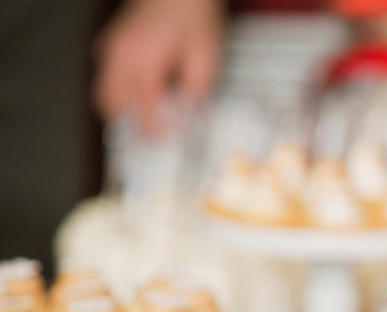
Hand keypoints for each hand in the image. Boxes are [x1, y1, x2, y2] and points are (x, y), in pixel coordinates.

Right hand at [94, 0, 223, 133]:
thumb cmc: (191, 14)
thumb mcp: (205, 57)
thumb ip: (195, 91)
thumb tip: (190, 115)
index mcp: (143, 62)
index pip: (144, 112)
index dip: (156, 133)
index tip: (166, 145)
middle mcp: (121, 57)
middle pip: (114, 107)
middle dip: (132, 128)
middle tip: (151, 142)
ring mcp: (111, 49)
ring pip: (104, 95)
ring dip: (121, 113)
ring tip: (143, 126)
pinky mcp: (111, 44)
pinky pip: (105, 78)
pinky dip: (118, 94)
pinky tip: (137, 99)